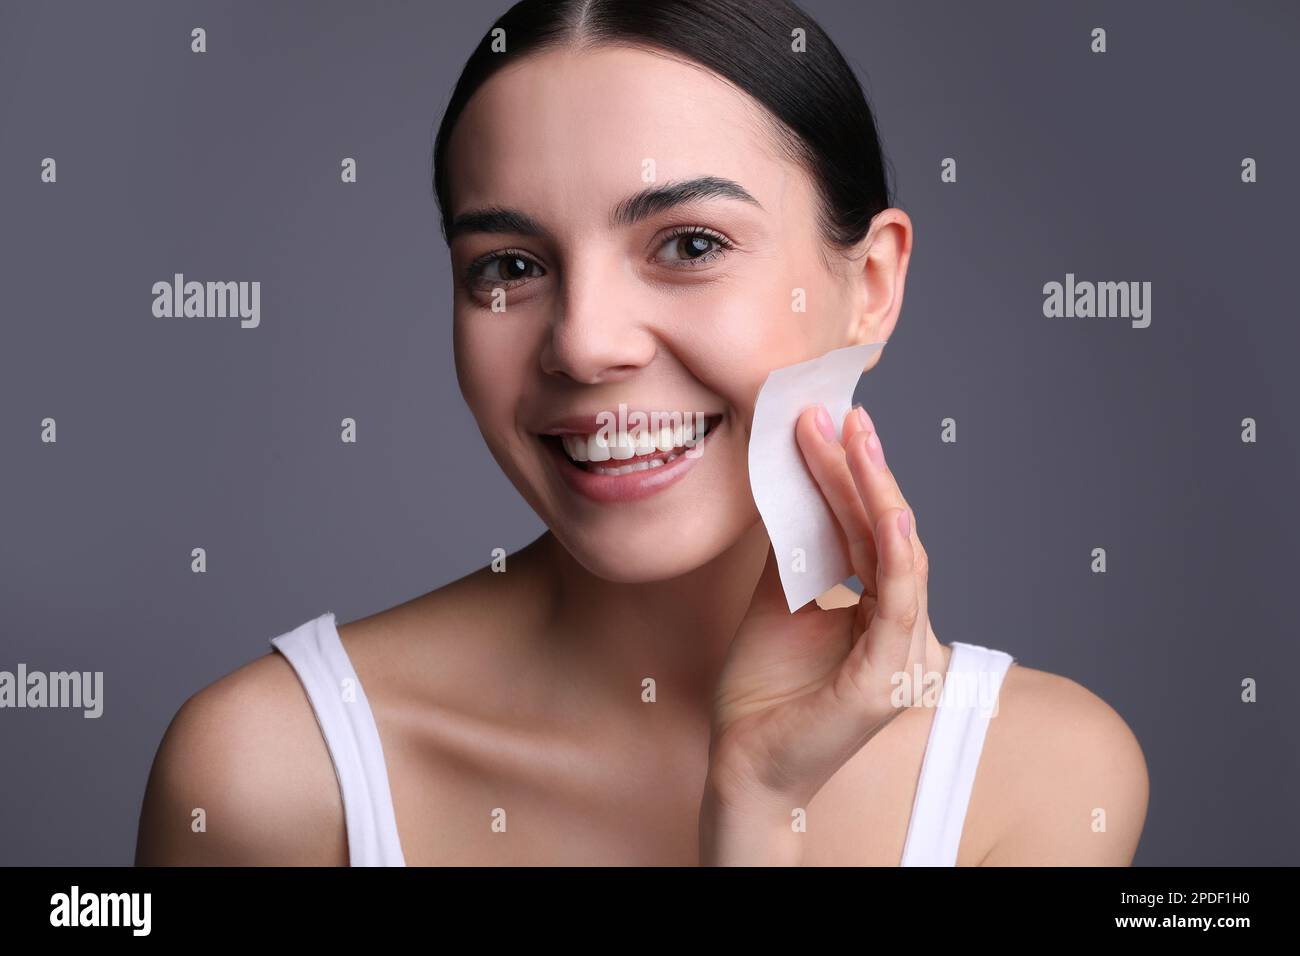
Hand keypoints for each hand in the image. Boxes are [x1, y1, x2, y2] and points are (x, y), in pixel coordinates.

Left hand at [700, 404, 934, 863]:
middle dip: (862, 468)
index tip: (829, 421)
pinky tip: (884, 509)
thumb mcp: (778, 597)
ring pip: (897, 554)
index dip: (852, 475)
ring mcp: (903, 654)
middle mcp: (903, 628)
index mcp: (882, 612)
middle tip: (839, 413)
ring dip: (875, 491)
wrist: (740, 760)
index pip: (870, 530)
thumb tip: (792, 476)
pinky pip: (899, 604)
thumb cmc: (763, 688)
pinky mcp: (887, 678)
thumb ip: (796, 546)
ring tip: (852, 436)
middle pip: (885, 531)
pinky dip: (894, 553)